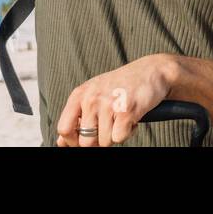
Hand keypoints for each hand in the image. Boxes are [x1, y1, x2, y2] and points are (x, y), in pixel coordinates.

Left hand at [55, 55, 176, 146]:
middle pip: (85, 141)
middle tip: (110, 127)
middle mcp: (91, 98)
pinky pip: (120, 138)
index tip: (86, 139)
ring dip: (116, 135)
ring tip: (122, 117)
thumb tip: (61, 142)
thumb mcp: (94, 95)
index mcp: (80, 94)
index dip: (73, 141)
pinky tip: (132, 117)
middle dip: (99, 141)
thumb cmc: (121, 86)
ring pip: (104, 142)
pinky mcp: (126, 110)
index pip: (63, 129)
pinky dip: (129, 132)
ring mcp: (108, 103)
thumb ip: (76, 117)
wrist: (151, 71)